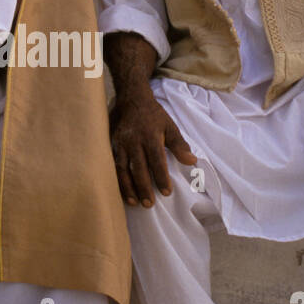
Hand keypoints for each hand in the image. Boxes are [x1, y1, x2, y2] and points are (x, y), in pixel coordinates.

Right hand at [110, 89, 196, 206]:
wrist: (131, 99)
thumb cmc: (153, 115)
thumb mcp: (169, 126)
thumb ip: (180, 145)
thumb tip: (192, 162)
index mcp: (150, 136)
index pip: (156, 160)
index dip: (161, 177)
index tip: (166, 192)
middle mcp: (134, 141)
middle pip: (138, 168)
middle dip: (143, 187)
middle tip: (149, 204)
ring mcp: (121, 144)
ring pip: (122, 169)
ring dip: (128, 187)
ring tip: (134, 203)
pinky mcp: (112, 145)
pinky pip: (113, 166)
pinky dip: (117, 180)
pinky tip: (121, 192)